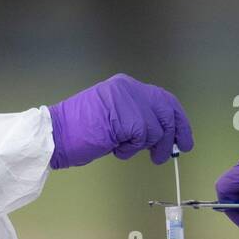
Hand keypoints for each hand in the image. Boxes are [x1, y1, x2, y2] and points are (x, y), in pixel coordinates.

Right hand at [47, 73, 193, 168]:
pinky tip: (116, 150)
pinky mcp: (124, 118)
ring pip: (156, 128)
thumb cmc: (79, 131)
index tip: (184, 137)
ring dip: (145, 146)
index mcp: (125, 86)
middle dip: (174, 134)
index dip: (178, 119)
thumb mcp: (113, 117)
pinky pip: (142, 139)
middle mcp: (128, 88)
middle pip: (167, 110)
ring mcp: (127, 101)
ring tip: (125, 149)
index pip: (163, 99)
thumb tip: (165, 134)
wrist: (54, 135)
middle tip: (171, 152)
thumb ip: (137, 118)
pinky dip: (130, 150)